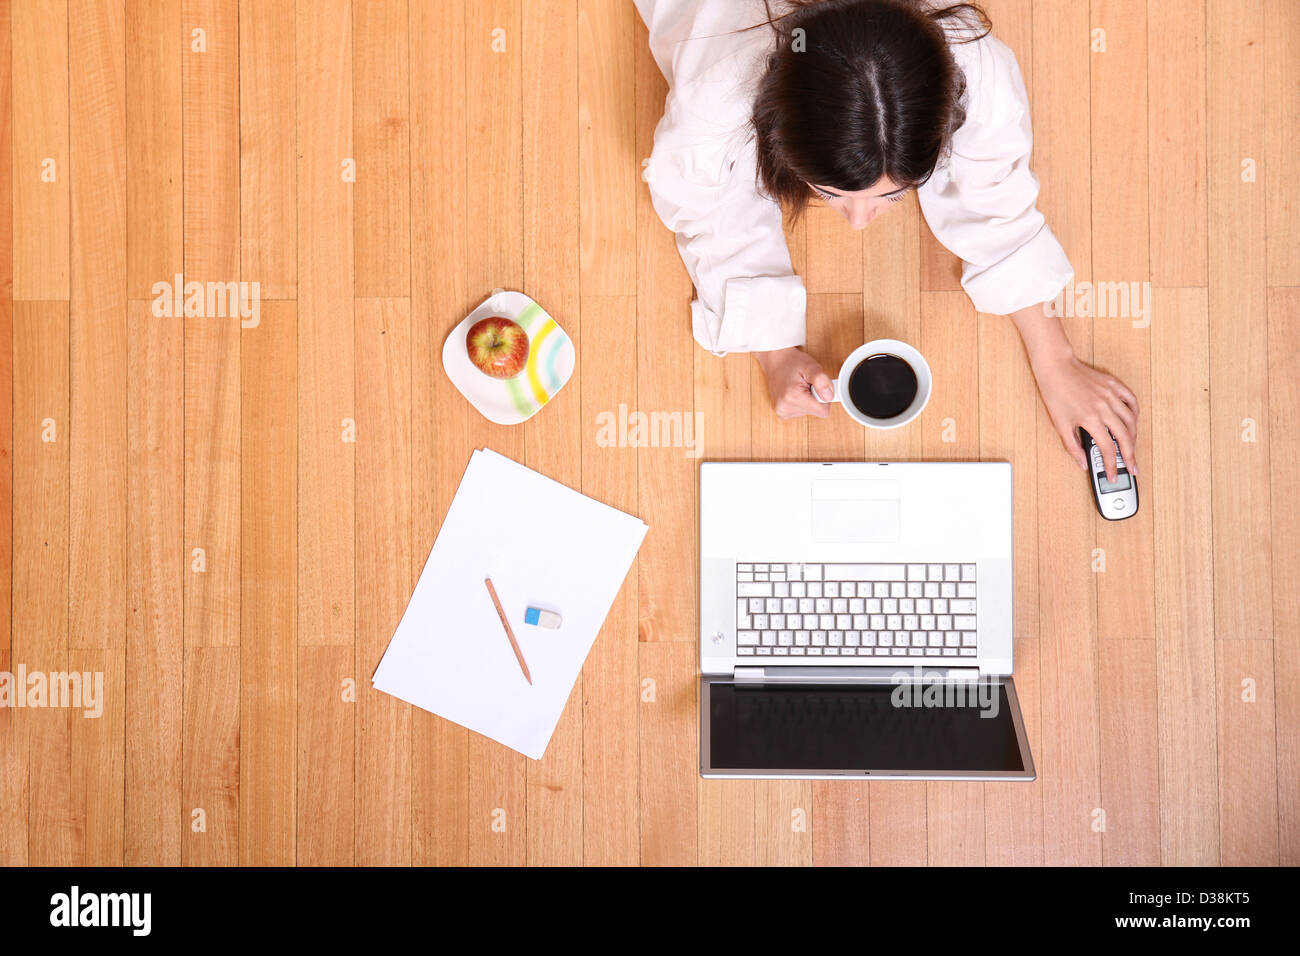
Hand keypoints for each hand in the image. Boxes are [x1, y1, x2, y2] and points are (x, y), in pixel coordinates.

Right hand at [754, 347, 834, 418]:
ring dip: (807, 400)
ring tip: (799, 387)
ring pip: (808, 413)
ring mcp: (782, 411)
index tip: (817, 387)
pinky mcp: (781, 413)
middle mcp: (785, 407)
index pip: (823, 411)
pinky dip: (800, 403)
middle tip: (806, 385)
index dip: (824, 398)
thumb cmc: (793, 362)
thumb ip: (822, 381)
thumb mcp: (812, 366)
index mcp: (793, 397)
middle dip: (815, 398)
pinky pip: (800, 412)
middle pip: (815, 412)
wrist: (776, 361)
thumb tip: (829, 397)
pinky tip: (794, 393)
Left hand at [1031, 351, 1138, 482]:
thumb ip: (1073, 447)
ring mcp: (1111, 395)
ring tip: (1131, 447)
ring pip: (1131, 420)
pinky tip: (1133, 421)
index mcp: (1091, 419)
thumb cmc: (1055, 395)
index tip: (1112, 475)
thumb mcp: (1060, 425)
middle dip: (1130, 456)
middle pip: (1125, 438)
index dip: (1111, 466)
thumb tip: (1083, 463)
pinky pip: (1131, 400)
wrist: (1056, 368)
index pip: (1107, 449)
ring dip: (1134, 437)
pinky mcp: (1114, 384)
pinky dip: (1135, 413)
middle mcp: (1104, 408)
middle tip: (1132, 468)